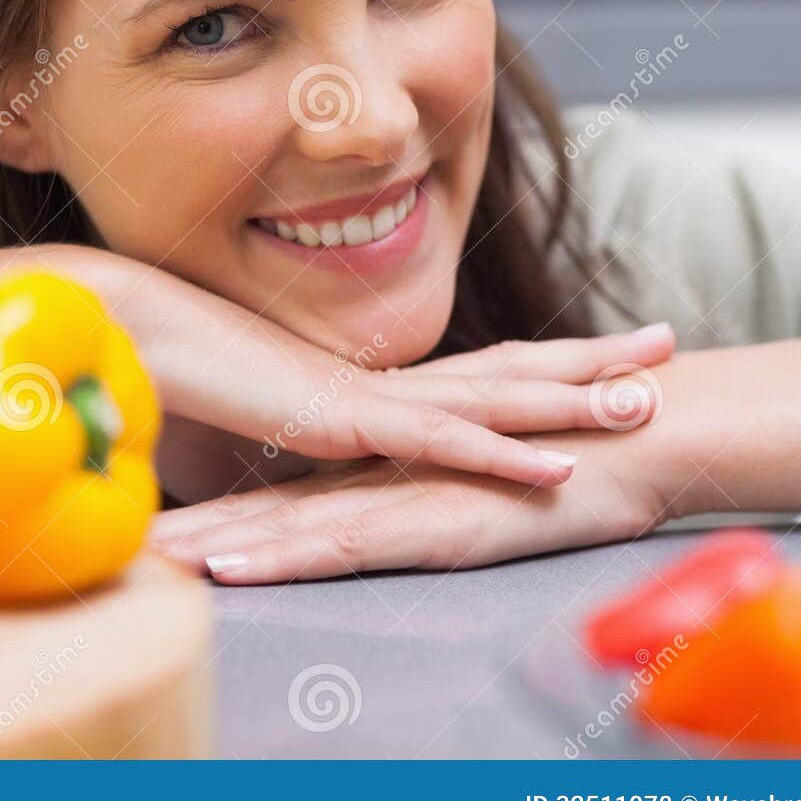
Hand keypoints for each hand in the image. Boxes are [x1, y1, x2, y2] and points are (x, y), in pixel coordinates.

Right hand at [105, 251, 674, 495]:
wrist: (136, 334)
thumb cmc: (187, 369)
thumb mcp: (268, 417)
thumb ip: (308, 435)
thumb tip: (326, 449)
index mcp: (376, 382)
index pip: (480, 368)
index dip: (545, 358)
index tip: (605, 350)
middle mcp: (387, 382)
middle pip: (507, 366)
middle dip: (590, 358)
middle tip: (663, 341)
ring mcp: (372, 398)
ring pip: (493, 398)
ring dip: (574, 398)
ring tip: (649, 396)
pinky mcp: (346, 423)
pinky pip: (439, 444)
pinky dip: (502, 456)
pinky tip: (559, 466)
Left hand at [147, 440, 672, 583]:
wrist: (643, 428)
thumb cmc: (574, 450)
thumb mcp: (490, 475)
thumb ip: (441, 485)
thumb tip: (409, 506)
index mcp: (387, 471)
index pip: (289, 492)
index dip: (223, 506)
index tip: (159, 517)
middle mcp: (379, 479)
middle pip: (267, 507)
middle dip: (193, 528)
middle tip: (119, 540)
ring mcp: (399, 497)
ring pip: (284, 526)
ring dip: (211, 544)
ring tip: (142, 559)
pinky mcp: (431, 520)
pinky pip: (341, 544)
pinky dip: (280, 556)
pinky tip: (229, 569)